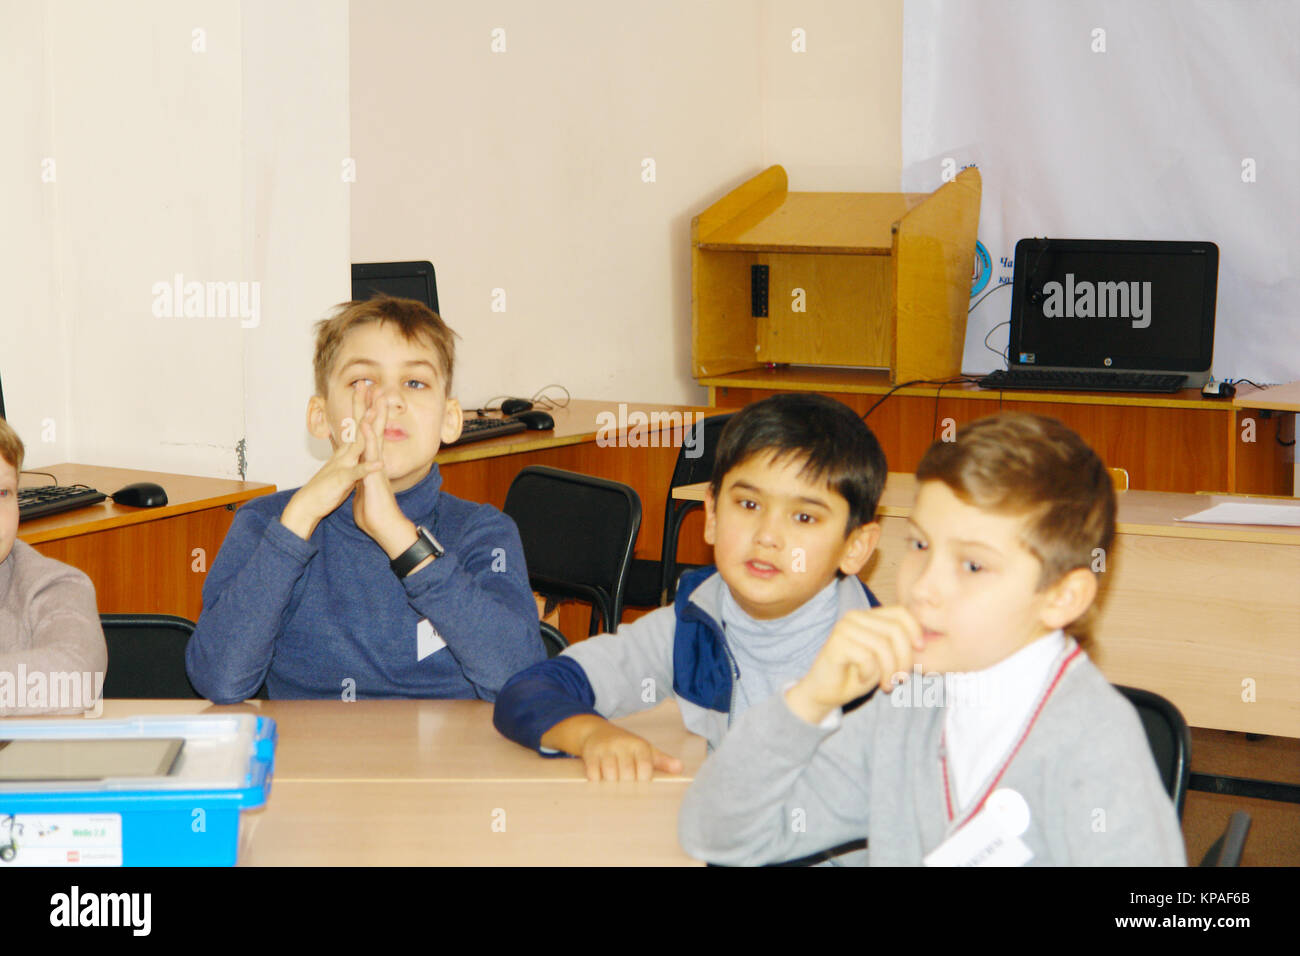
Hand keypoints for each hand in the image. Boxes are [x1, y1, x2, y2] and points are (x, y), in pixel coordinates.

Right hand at [281, 385, 382, 540]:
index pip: (356, 424)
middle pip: (355, 426)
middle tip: (366, 384)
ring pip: (357, 444)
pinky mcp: (342, 480)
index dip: (363, 406)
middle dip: (362, 404)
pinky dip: (367, 468)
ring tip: (375, 413)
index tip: (370, 389)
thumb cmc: (325, 488)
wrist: (308, 505)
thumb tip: (354, 445)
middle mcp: (344, 453)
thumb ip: (349, 456)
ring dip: (366, 428)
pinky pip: (357, 473)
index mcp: (346, 451)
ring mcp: (343, 464)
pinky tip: (379, 463)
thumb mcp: (341, 468)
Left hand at [350, 385, 417, 557]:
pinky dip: (369, 437)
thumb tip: (361, 478)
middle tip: (372, 386)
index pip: (368, 435)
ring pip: (375, 435)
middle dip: (373, 407)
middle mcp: (375, 461)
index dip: (365, 417)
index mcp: (370, 463)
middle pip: (374, 428)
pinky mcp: (375, 475)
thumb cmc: (375, 514)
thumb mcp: (365, 492)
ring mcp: (376, 466)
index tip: (364, 399)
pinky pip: (371, 452)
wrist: (385, 527)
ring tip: (372, 396)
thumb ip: (364, 481)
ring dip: (374, 415)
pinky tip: (367, 424)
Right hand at [542, 715, 683, 781]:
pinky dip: (598, 781)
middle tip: (627, 787)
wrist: (598, 732)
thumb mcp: (646, 750)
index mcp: (638, 745)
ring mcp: (605, 749)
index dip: (644, 779)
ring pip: (610, 775)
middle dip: (627, 784)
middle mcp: (621, 745)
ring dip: (612, 784)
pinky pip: (594, 775)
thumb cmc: (627, 746)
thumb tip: (680, 768)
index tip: (642, 783)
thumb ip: (662, 761)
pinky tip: (602, 780)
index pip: (645, 766)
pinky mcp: (590, 755)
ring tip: (615, 784)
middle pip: (627, 773)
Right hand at [785, 607, 923, 725]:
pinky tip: (862, 679)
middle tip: (900, 680)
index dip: (915, 631)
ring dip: (889, 671)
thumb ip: (900, 645)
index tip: (919, 652)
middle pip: (895, 630)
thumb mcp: (886, 659)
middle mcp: (855, 617)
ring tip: (886, 684)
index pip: (901, 613)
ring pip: (883, 646)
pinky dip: (870, 674)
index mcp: (868, 616)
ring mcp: (844, 628)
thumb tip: (924, 641)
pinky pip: (867, 657)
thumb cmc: (857, 675)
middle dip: (904, 659)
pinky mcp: (836, 643)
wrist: (825, 693)